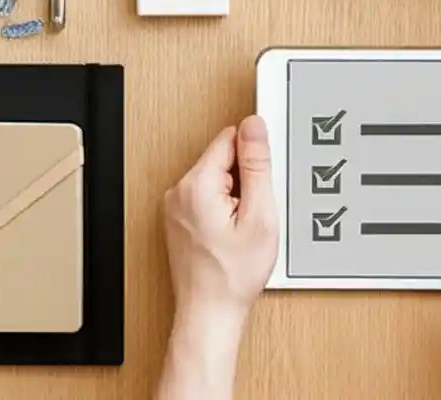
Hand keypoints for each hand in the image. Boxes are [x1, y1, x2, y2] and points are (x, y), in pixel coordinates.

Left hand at [158, 116, 277, 399]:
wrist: (210, 313)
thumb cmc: (232, 276)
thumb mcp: (260, 215)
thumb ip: (257, 165)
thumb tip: (255, 127)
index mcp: (196, 185)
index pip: (230, 138)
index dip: (255, 156)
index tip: (264, 179)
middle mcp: (179, 192)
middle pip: (223, 159)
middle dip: (246, 179)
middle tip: (255, 212)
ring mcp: (176, 207)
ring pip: (217, 179)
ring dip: (236, 197)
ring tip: (243, 228)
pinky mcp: (179, 220)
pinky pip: (207, 198)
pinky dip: (224, 210)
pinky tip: (232, 235)